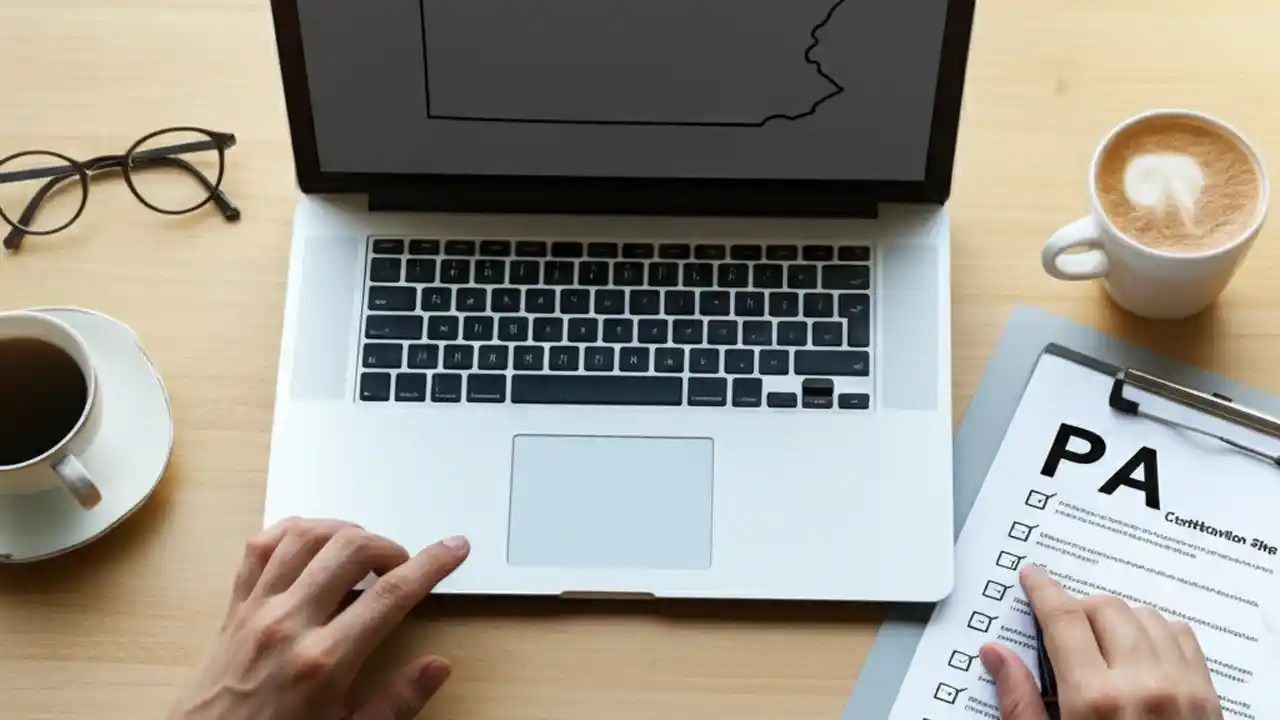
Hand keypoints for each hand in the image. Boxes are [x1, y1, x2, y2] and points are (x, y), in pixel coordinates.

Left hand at [171, 518, 469, 719]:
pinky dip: (292, 532)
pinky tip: (313, 542)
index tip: (455, 547)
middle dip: (388, 545)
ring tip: (362, 551)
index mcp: (324, 662)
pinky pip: (261, 547)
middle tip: (402, 565)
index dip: (432, 564)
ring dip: (343, 531)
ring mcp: (257, 610)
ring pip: (306, 536)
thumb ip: (396, 703)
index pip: (392, 594)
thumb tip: (437, 667)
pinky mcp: (234, 607)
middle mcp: (289, 625)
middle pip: (350, 549)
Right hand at [980, 566, 1220, 719]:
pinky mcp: (1207, 697)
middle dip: (1077, 609)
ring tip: (1102, 643)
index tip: (1033, 577)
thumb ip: (1020, 702)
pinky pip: (1182, 636)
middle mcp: (1141, 684)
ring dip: (1118, 619)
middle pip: (1103, 608)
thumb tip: (995, 655)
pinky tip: (1140, 653)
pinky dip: (1157, 633)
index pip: (1062, 616)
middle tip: (1063, 627)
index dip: (1043, 589)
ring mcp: (1181, 688)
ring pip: (1144, 616)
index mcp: (1094, 699)